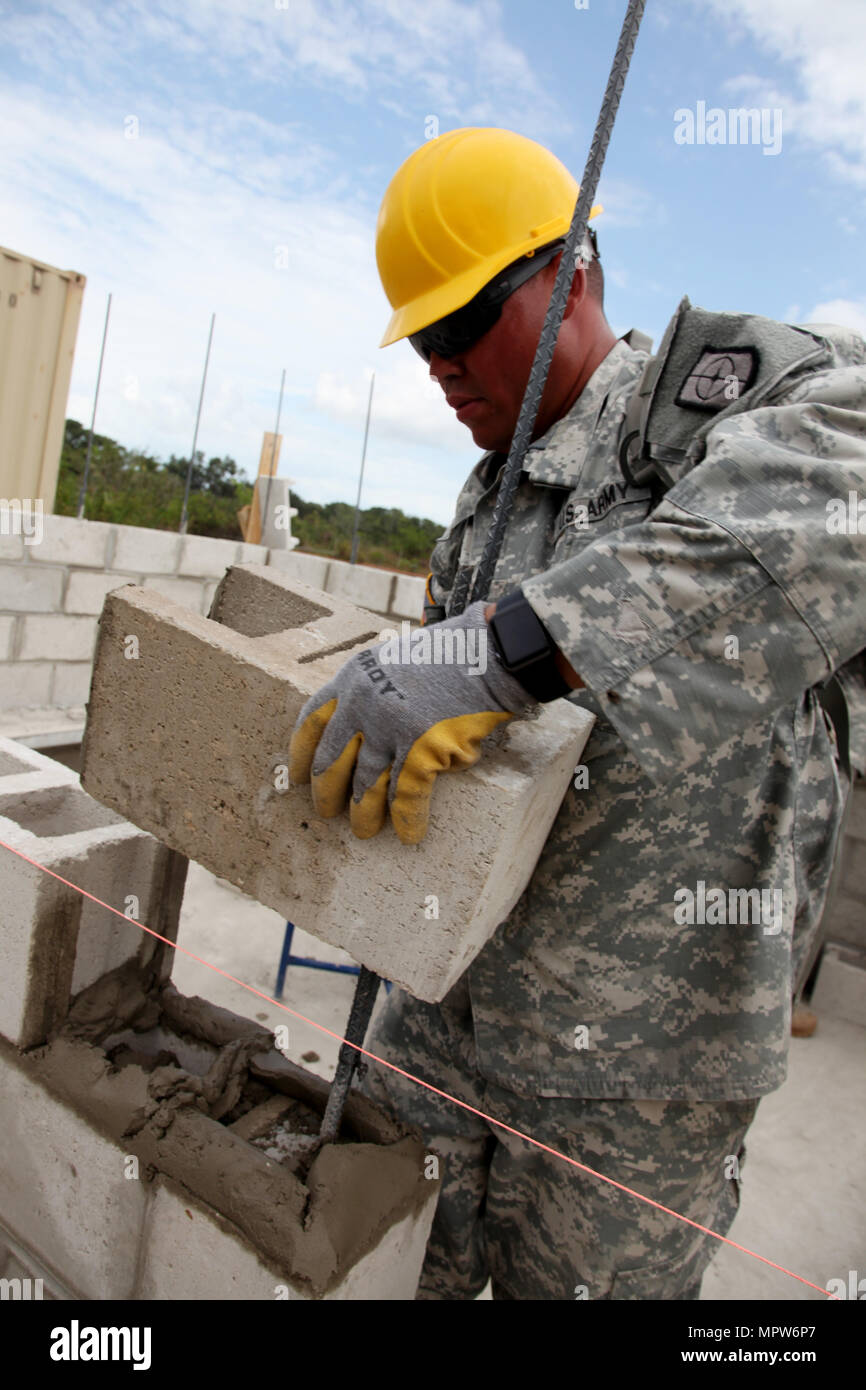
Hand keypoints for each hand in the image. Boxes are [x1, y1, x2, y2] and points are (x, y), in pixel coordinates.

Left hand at [289, 601, 535, 843]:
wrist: (488, 654)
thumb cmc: (449, 657)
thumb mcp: (394, 662)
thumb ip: (373, 692)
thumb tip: (365, 738)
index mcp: (352, 678)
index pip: (311, 721)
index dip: (301, 754)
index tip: (297, 776)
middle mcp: (362, 703)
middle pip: (331, 760)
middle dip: (325, 793)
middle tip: (325, 812)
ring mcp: (389, 728)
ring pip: (365, 785)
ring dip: (362, 815)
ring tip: (363, 832)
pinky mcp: (420, 749)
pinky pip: (405, 797)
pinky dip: (406, 820)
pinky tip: (409, 835)